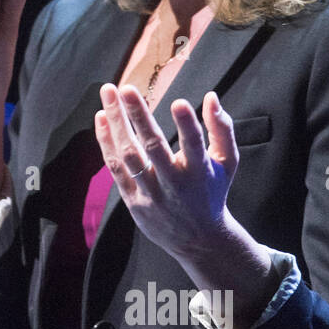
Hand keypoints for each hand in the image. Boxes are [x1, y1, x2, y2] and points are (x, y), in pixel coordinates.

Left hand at [93, 83, 238, 262]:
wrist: (197, 239)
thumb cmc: (212, 191)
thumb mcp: (228, 162)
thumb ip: (222, 129)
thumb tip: (211, 97)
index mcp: (200, 172)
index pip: (194, 145)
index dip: (186, 125)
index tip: (178, 102)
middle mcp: (174, 183)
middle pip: (152, 147)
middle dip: (139, 116)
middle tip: (126, 88)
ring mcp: (150, 193)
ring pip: (129, 156)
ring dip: (116, 123)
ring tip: (108, 92)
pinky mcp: (132, 200)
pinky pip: (115, 168)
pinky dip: (106, 143)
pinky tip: (101, 118)